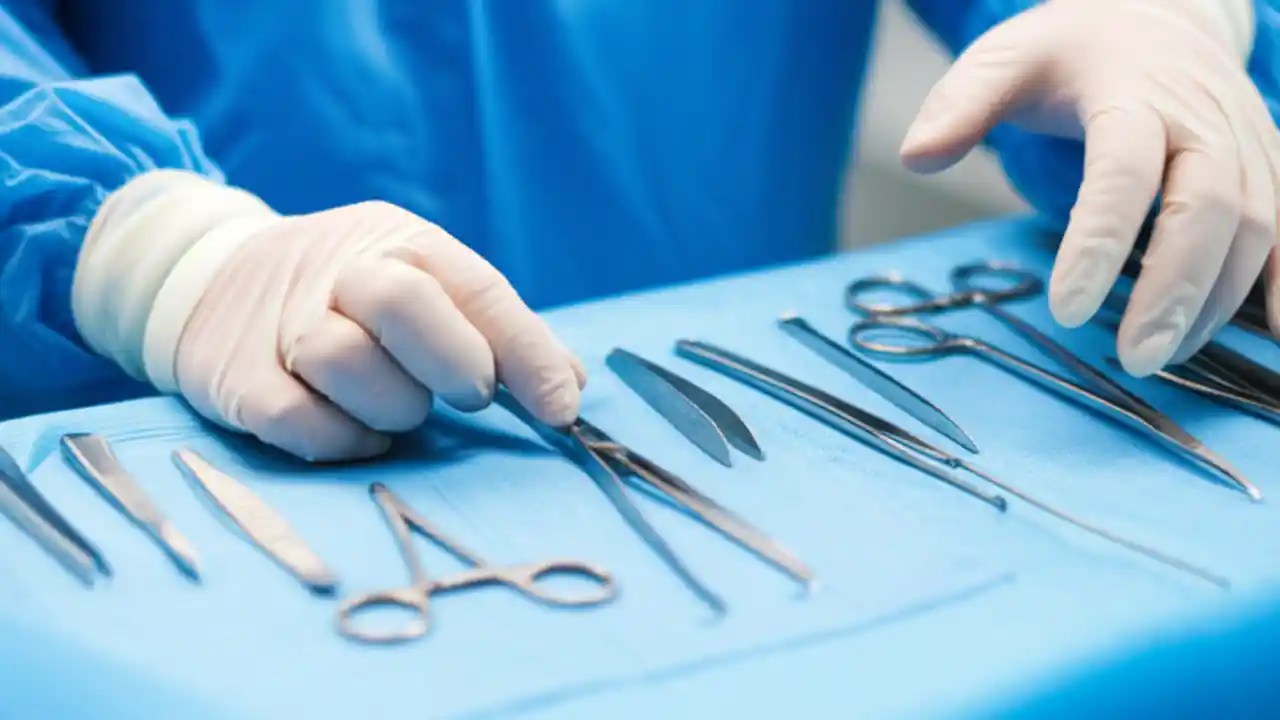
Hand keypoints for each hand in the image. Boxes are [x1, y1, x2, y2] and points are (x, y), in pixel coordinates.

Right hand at [75, 175, 584, 460]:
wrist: (211, 279)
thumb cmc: (352, 298)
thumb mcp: (428, 288)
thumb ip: (500, 336)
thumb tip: (572, 387)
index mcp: (402, 243)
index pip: (478, 289)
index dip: (528, 352)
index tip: (562, 409)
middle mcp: (341, 270)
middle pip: (402, 302)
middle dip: (453, 361)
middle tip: (468, 395)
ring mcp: (282, 322)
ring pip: (344, 361)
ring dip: (392, 406)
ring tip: (399, 411)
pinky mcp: (234, 376)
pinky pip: (295, 418)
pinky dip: (340, 438)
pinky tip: (357, 434)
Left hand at [901, 0, 1277, 374]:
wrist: (1156, 16)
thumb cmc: (1070, 52)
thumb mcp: (1005, 60)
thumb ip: (960, 105)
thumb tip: (916, 156)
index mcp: (1133, 92)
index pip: (1123, 171)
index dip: (1098, 240)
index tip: (1065, 309)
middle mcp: (1203, 118)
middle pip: (1209, 206)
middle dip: (1175, 288)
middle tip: (1133, 359)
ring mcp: (1246, 142)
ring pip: (1256, 226)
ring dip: (1215, 300)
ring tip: (1161, 356)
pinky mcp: (1267, 167)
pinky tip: (1268, 339)